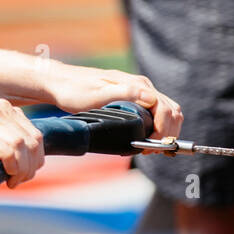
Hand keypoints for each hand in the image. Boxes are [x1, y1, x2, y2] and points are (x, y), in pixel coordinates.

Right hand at [0, 95, 44, 187]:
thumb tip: (4, 159)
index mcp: (1, 106)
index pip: (34, 133)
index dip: (34, 157)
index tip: (23, 172)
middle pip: (34, 141)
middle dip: (32, 166)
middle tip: (19, 180)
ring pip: (24, 147)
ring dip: (24, 169)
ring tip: (13, 181)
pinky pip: (8, 151)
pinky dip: (13, 167)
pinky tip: (6, 177)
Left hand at [40, 62, 181, 142]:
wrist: (60, 82)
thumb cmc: (74, 89)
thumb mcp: (96, 94)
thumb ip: (125, 94)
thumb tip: (150, 98)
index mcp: (137, 85)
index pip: (166, 109)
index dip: (164, 131)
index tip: (150, 146)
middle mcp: (143, 86)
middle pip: (172, 111)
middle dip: (168, 133)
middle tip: (151, 150)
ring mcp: (140, 91)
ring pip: (168, 112)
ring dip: (166, 131)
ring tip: (150, 147)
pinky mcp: (135, 98)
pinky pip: (156, 113)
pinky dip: (159, 127)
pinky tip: (148, 138)